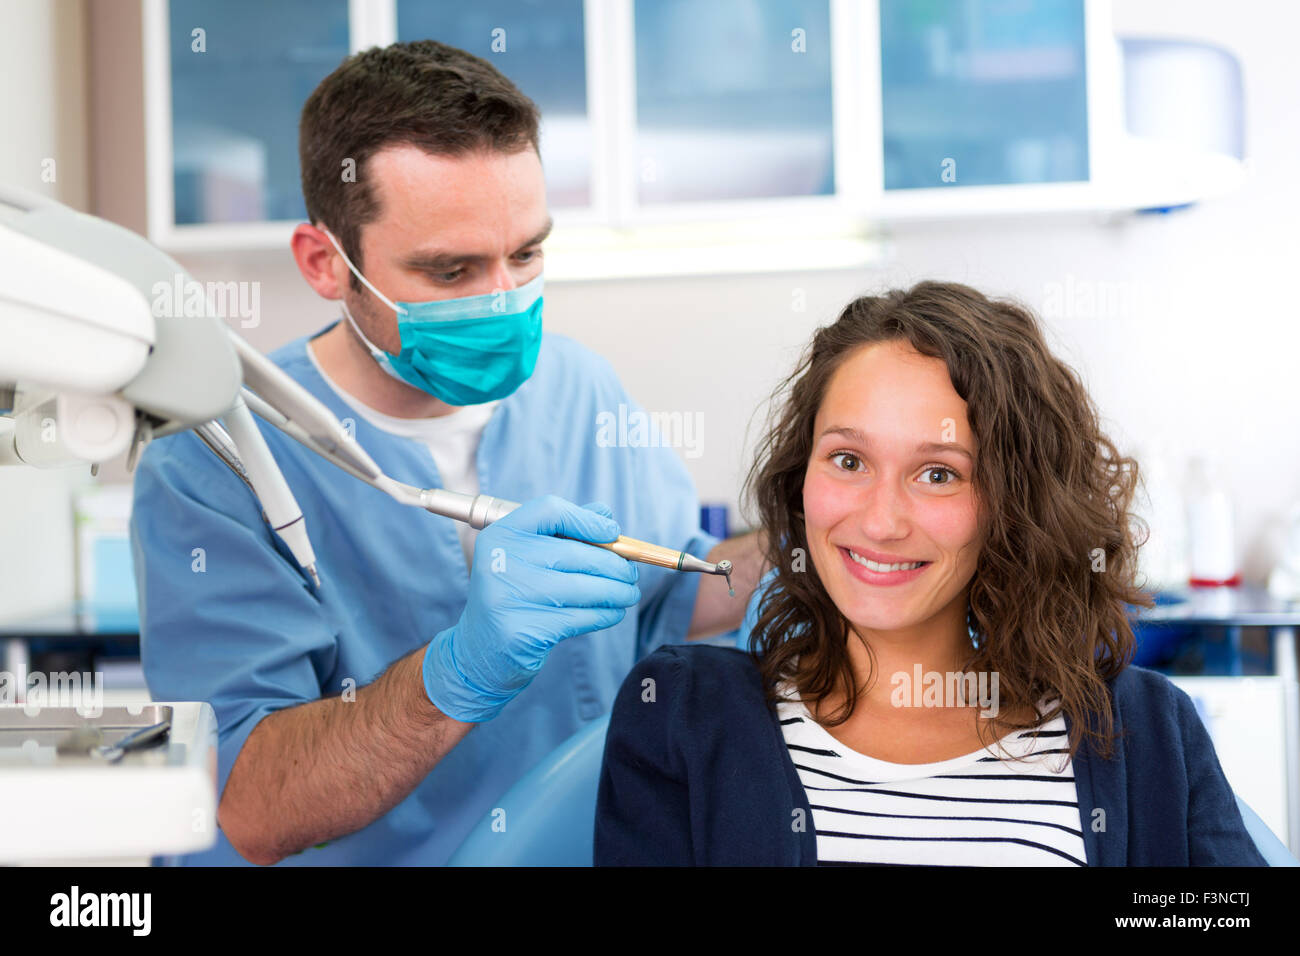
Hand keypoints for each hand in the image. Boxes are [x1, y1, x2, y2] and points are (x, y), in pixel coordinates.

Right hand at [422, 495, 640, 721]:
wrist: (479, 653)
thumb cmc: (513, 597)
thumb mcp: (527, 558)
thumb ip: (563, 532)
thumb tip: (604, 514)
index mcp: (500, 535)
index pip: (549, 510)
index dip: (587, 519)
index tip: (613, 533)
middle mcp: (500, 560)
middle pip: (574, 552)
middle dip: (614, 565)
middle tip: (630, 574)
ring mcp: (509, 596)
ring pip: (583, 587)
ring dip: (616, 592)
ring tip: (628, 594)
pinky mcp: (523, 630)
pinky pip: (579, 617)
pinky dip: (604, 614)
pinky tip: (613, 612)